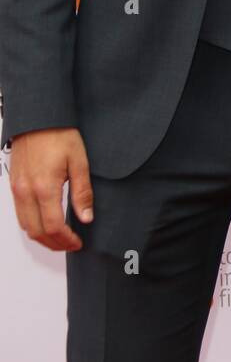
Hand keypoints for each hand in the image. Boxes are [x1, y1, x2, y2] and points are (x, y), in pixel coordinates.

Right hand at [9, 127, 92, 251]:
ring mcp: (16, 189)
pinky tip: (45, 222)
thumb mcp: (79, 161)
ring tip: (60, 237)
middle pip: (36, 232)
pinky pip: (20, 214)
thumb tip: (86, 217)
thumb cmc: (59, 134)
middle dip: (54, 243)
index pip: (54, 226)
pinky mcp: (13, 185)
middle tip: (70, 244)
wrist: (37, 117)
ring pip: (25, 226)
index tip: (78, 242)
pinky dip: (32, 225)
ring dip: (42, 237)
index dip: (66, 240)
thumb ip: (82, 192)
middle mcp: (26, 192)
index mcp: (44, 187)